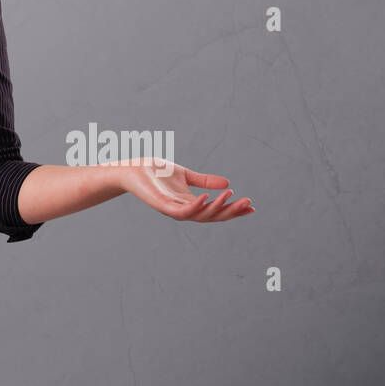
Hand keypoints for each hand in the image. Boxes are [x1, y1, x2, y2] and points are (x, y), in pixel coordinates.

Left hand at [117, 159, 253, 221]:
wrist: (133, 168)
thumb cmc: (156, 172)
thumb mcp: (187, 175)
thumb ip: (205, 180)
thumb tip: (228, 182)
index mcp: (190, 204)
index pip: (216, 211)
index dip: (233, 210)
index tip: (251, 206)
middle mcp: (184, 210)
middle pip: (212, 216)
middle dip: (231, 211)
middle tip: (248, 204)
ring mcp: (173, 209)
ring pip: (200, 215)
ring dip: (217, 207)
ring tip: (232, 196)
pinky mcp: (163, 206)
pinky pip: (182, 210)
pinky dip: (196, 205)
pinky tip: (207, 197)